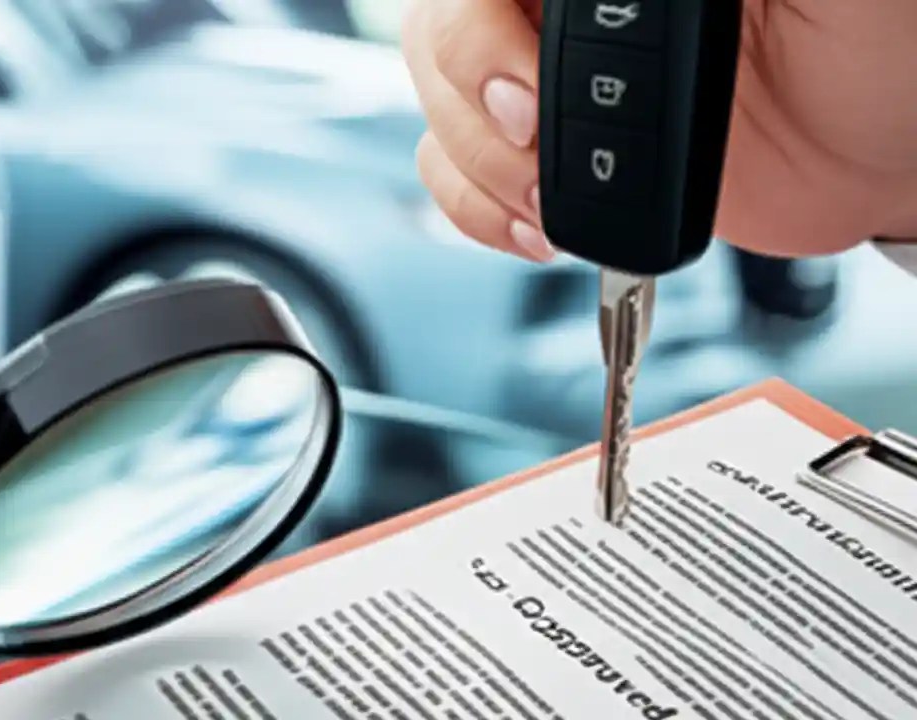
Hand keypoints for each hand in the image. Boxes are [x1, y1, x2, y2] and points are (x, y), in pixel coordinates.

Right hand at [401, 0, 916, 260]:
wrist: (892, 152)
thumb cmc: (887, 46)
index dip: (478, 28)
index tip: (526, 80)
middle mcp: (577, 7)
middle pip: (442, 32)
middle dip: (472, 99)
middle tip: (536, 140)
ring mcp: (558, 81)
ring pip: (439, 105)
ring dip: (476, 166)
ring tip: (546, 202)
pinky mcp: (561, 155)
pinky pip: (460, 173)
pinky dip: (475, 210)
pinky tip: (534, 226)